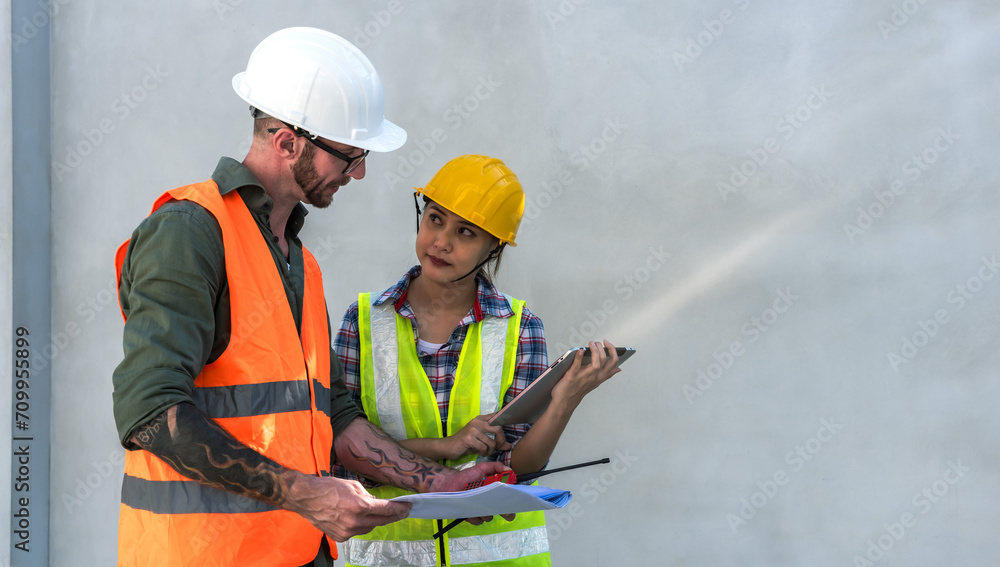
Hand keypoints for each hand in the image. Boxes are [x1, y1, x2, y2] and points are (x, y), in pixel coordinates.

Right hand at [283, 473, 410, 541]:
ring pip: (369, 527)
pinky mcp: (340, 537)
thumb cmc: (328, 488)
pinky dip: (361, 525)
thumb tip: (376, 503)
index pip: (386, 510)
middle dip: (393, 516)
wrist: (307, 498)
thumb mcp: (353, 485)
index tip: (407, 507)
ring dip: (375, 520)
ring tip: (377, 512)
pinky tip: (358, 517)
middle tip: (401, 511)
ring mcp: (347, 531)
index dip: (399, 509)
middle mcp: (355, 521)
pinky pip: (357, 532)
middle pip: (381, 521)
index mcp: (360, 506)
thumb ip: (367, 495)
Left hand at [429, 460, 516, 525]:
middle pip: (501, 511)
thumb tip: (509, 470)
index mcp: (493, 492)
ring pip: (489, 517)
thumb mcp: (481, 468)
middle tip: (505, 512)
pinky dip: (474, 517)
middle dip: (505, 513)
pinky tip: (469, 511)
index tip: (515, 502)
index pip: (506, 499)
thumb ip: (495, 467)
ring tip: (478, 505)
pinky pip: (477, 521)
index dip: (512, 502)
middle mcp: (488, 503)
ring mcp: (479, 511)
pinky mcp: (470, 516)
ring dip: (486, 513)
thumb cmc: (465, 477)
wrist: (447, 484)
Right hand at [442, 414, 510, 459]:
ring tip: (485, 452)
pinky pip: (483, 447)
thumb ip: (495, 442)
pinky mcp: (469, 438)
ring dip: (491, 450)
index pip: (497, 416)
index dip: (505, 421)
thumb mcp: (481, 441)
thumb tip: (509, 446)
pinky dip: (484, 453)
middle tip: (497, 447)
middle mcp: (477, 421)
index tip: (506, 429)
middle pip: (498, 428)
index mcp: (480, 419)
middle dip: (501, 440)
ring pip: (491, 442)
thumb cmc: (465, 444)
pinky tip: (479, 453)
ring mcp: (472, 429)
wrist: (447, 447)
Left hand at [550, 340, 621, 410]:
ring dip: (594, 351)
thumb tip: (618, 369)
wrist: (565, 401)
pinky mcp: (572, 377)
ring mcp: (584, 377)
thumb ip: (607, 374)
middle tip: (596, 343)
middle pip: (605, 360)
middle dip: (602, 347)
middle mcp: (594, 376)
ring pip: (596, 364)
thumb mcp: (596, 382)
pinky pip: (576, 366)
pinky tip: (579, 350)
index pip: (613, 362)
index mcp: (600, 376)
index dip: (613, 350)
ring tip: (591, 344)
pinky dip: (578, 357)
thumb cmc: (578, 390)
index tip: (607, 343)